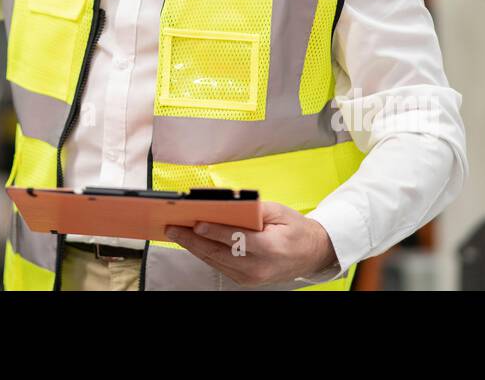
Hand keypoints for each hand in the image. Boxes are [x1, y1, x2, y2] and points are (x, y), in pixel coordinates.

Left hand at [164, 201, 338, 287]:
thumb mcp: (279, 211)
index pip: (237, 240)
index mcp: (270, 248)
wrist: (311, 254)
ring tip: (176, 233)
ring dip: (194, 247)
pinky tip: (192, 242)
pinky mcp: (246, 280)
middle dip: (193, 240)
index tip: (196, 224)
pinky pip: (220, 266)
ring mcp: (251, 278)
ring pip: (216, 261)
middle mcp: (259, 267)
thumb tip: (226, 204)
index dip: (214, 232)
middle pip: (220, 254)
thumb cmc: (295, 230)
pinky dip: (204, 253)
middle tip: (173, 228)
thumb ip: (253, 208)